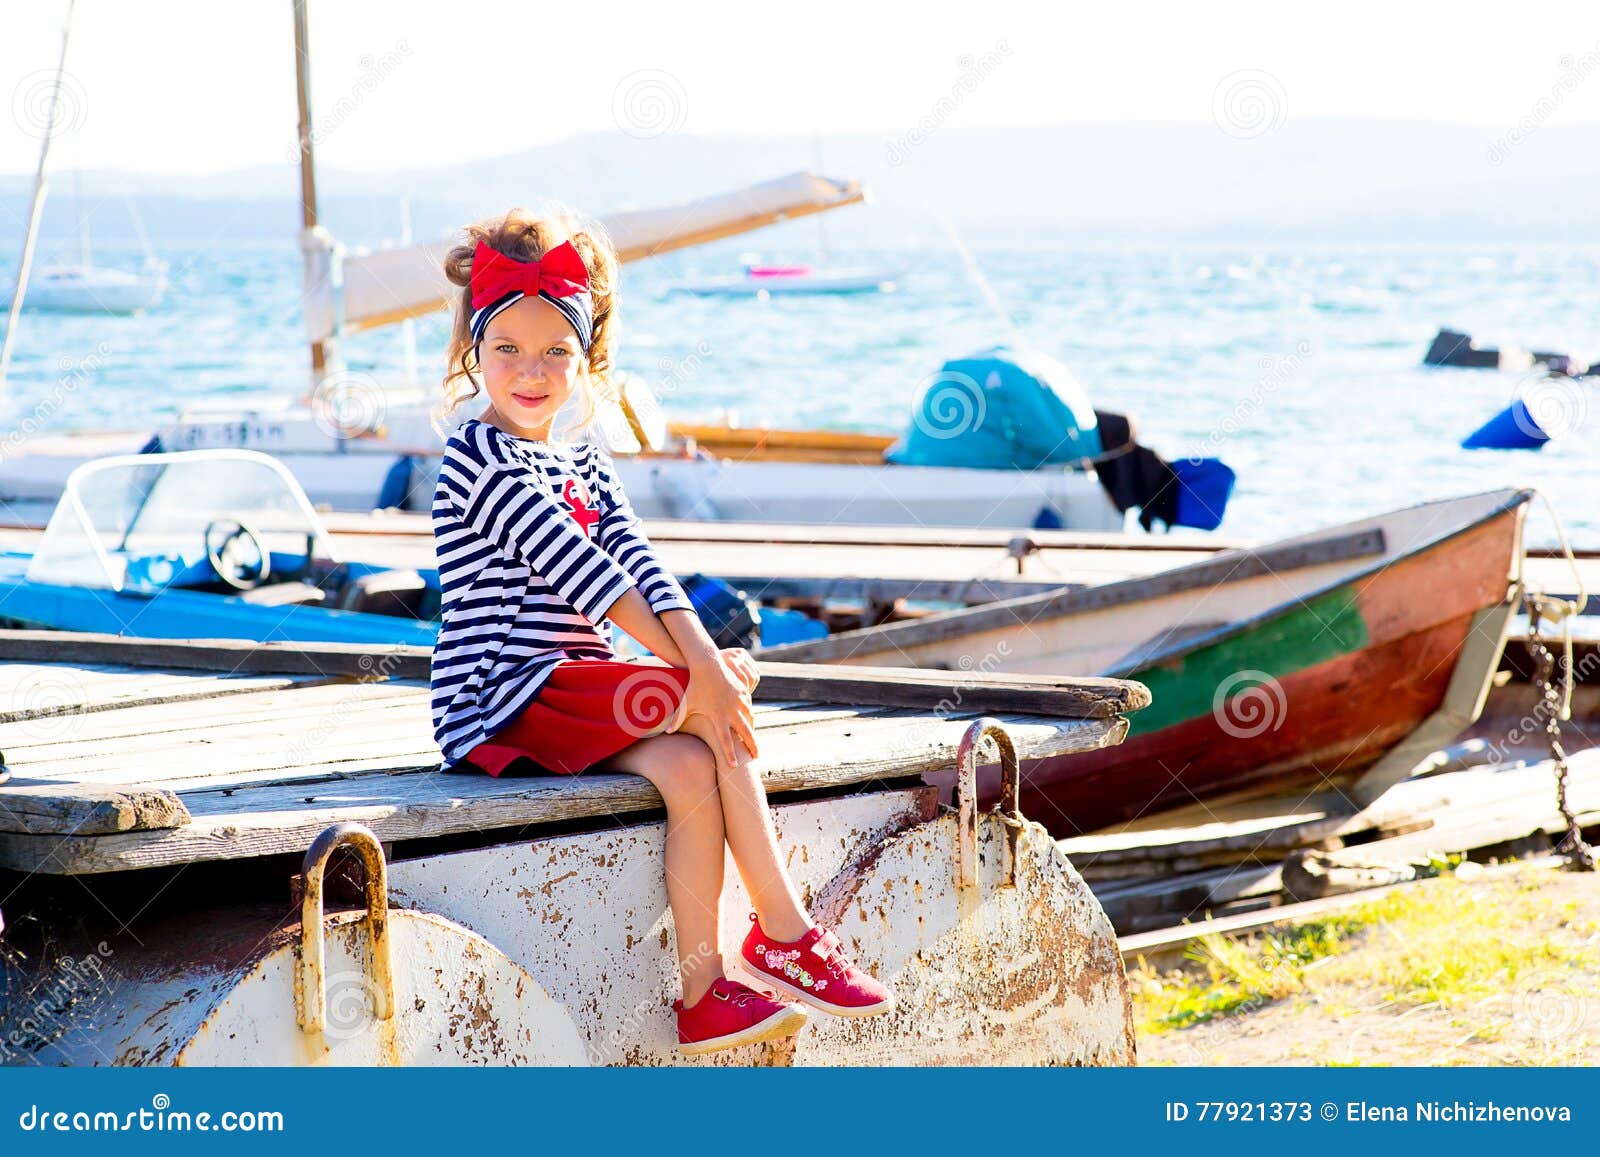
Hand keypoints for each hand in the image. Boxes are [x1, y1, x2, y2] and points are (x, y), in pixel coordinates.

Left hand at [668, 654, 758, 773]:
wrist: (707, 664)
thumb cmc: (694, 685)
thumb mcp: (685, 703)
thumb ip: (677, 719)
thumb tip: (666, 732)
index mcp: (718, 716)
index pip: (725, 740)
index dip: (730, 754)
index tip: (734, 766)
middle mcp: (731, 710)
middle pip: (745, 733)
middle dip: (752, 746)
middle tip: (756, 758)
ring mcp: (739, 701)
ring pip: (749, 719)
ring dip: (752, 731)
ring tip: (754, 741)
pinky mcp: (743, 692)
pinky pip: (749, 706)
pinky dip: (751, 715)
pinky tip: (751, 721)